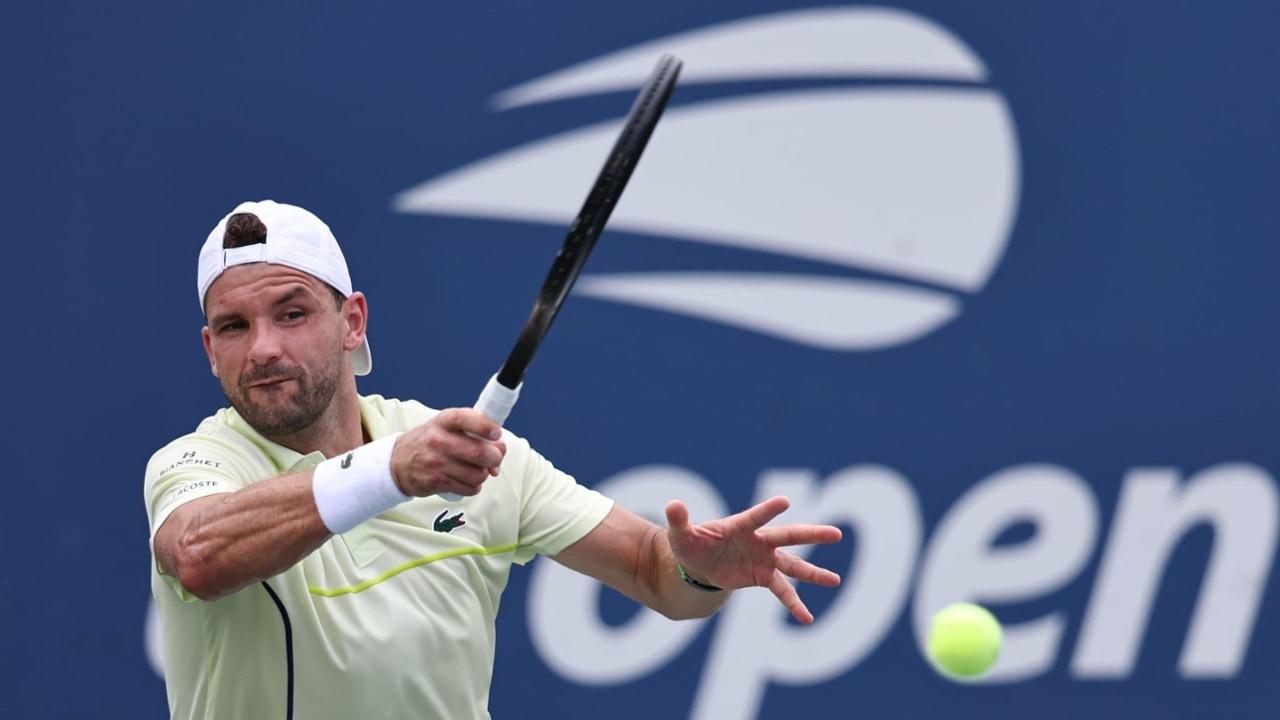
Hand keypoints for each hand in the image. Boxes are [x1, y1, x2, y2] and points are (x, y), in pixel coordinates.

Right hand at [390, 408, 505, 497]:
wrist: (397, 463)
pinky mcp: (435, 482)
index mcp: (443, 421)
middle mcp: (438, 440)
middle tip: (494, 459)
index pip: (465, 418)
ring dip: (483, 475)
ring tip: (476, 471)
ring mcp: (436, 462)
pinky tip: (467, 481)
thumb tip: (501, 449)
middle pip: (478, 452)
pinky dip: (474, 487)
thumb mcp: (448, 428)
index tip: (496, 433)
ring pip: (477, 474)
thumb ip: (476, 433)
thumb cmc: (430, 443)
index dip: (485, 426)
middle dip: (494, 458)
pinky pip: (468, 488)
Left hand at [666, 495, 841, 623]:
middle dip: (811, 535)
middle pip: (788, 536)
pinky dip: (794, 605)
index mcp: (740, 526)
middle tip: (835, 533)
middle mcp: (758, 540)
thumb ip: (679, 520)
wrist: (697, 562)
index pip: (755, 517)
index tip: (785, 501)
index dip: (768, 510)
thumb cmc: (690, 542)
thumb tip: (673, 505)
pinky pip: (783, 592)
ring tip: (835, 580)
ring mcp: (764, 559)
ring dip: (813, 574)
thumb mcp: (680, 534)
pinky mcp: (763, 577)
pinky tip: (807, 619)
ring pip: (793, 566)